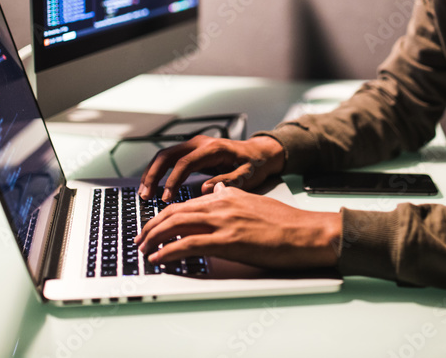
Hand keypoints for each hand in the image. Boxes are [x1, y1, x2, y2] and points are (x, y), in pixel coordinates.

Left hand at [134, 183, 341, 268]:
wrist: (305, 232)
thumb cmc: (285, 222)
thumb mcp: (254, 199)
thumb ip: (232, 194)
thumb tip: (216, 187)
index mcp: (227, 194)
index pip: (185, 203)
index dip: (164, 215)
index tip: (153, 226)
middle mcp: (221, 203)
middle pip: (174, 212)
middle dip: (152, 226)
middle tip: (140, 238)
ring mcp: (223, 222)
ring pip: (176, 225)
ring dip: (154, 238)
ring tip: (143, 249)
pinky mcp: (228, 241)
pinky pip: (188, 245)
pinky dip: (168, 252)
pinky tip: (158, 258)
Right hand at [138, 135, 284, 200]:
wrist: (260, 152)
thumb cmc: (255, 164)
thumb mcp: (247, 175)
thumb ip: (227, 181)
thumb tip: (204, 189)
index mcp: (213, 148)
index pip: (184, 163)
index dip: (172, 181)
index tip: (166, 198)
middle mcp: (200, 143)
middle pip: (167, 155)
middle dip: (153, 175)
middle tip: (145, 195)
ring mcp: (195, 145)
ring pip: (165, 156)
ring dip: (152, 173)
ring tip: (144, 193)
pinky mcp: (193, 152)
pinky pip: (170, 160)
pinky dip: (159, 172)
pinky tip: (154, 187)